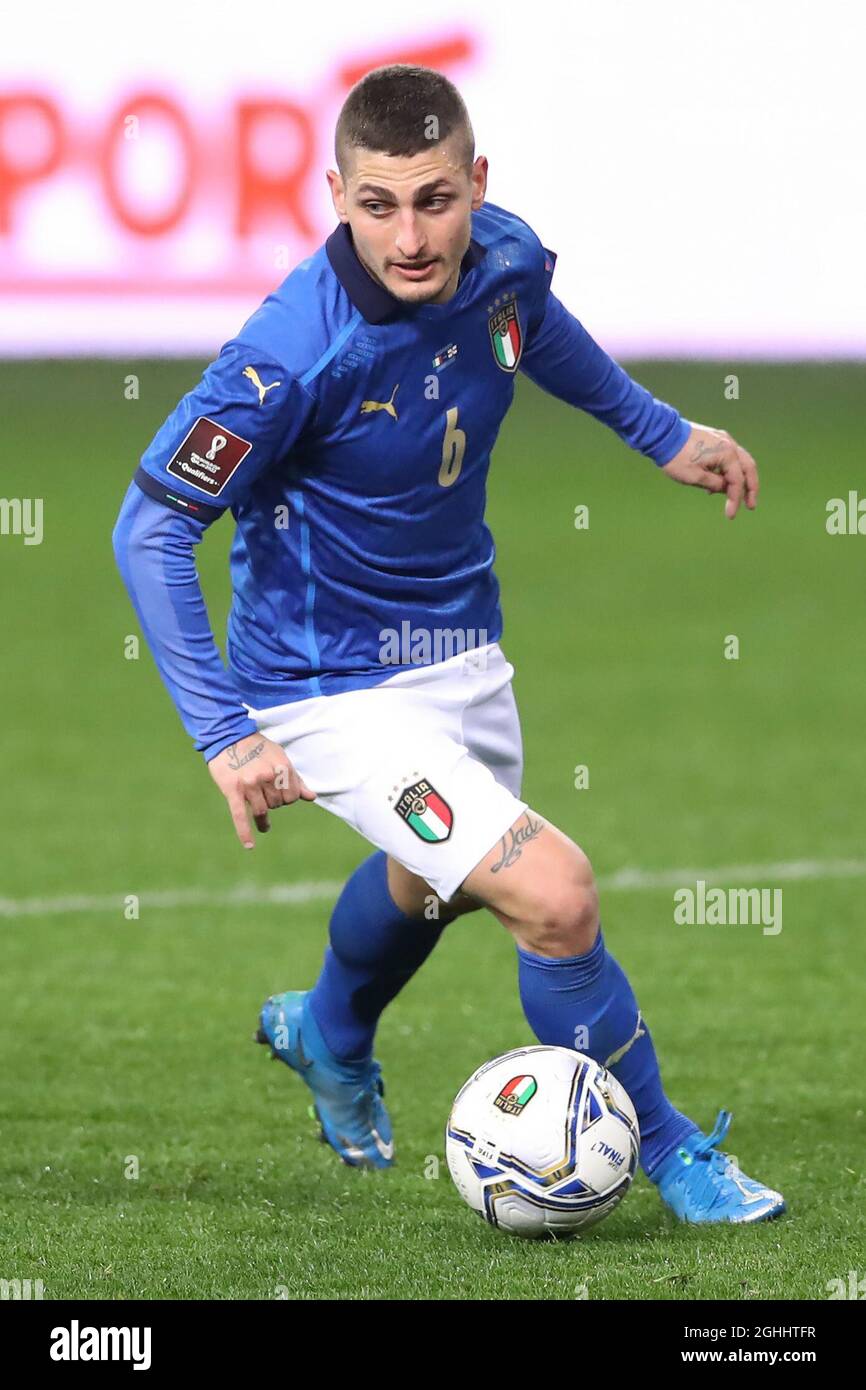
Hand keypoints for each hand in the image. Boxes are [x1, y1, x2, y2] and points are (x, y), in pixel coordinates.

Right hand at [207, 733, 315, 848]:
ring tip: (265, 825)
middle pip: (277, 804)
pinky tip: (250, 845)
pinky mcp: (232, 790)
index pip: (293, 797)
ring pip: (262, 811)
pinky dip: (245, 832)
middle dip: (274, 803)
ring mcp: (249, 784)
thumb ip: (296, 779)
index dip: (288, 798)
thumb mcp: (281, 758)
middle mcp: (267, 777)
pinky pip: (239, 816)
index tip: (280, 795)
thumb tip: (312, 797)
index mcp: (282, 768)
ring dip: (264, 819)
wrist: (229, 736)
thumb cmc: (258, 748)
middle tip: (266, 797)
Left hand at [661, 423, 758, 519]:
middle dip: (751, 488)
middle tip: (750, 506)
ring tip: (735, 496)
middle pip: (748, 468)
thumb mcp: (695, 477)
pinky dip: (728, 470)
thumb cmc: (677, 457)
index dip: (735, 500)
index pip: (737, 481)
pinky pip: (728, 456)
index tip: (730, 515)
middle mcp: (729, 444)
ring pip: (740, 461)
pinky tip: (718, 484)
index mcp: (727, 454)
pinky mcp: (714, 438)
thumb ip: (715, 484)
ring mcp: (722, 439)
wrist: (663, 434)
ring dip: (741, 479)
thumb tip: (725, 488)